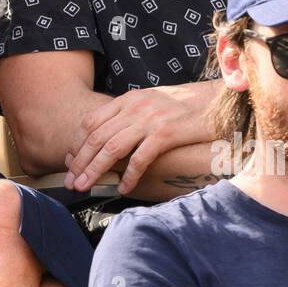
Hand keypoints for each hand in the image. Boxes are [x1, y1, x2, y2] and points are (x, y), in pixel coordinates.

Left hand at [64, 83, 216, 194]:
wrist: (217, 100)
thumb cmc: (185, 107)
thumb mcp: (152, 104)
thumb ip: (131, 117)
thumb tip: (109, 139)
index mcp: (128, 99)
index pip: (91, 122)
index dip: (77, 144)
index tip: (70, 163)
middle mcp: (135, 107)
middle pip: (97, 137)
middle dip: (80, 162)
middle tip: (71, 183)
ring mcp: (150, 120)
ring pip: (112, 148)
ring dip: (95, 170)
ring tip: (86, 187)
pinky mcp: (166, 133)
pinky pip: (140, 158)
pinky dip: (129, 175)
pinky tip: (123, 188)